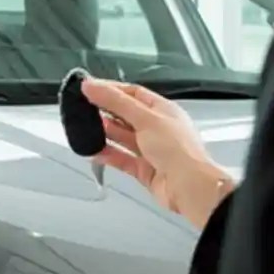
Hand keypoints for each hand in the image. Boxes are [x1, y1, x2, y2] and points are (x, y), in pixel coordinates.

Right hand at [81, 79, 233, 228]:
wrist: (190, 187)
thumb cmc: (179, 150)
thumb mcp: (145, 118)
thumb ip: (116, 101)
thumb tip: (92, 85)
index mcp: (163, 110)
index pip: (133, 93)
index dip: (111, 90)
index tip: (90, 88)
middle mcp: (158, 129)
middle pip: (126, 115)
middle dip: (105, 111)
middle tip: (84, 108)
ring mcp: (151, 150)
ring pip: (122, 137)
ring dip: (105, 133)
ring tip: (85, 128)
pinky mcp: (144, 169)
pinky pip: (121, 158)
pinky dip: (107, 154)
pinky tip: (94, 151)